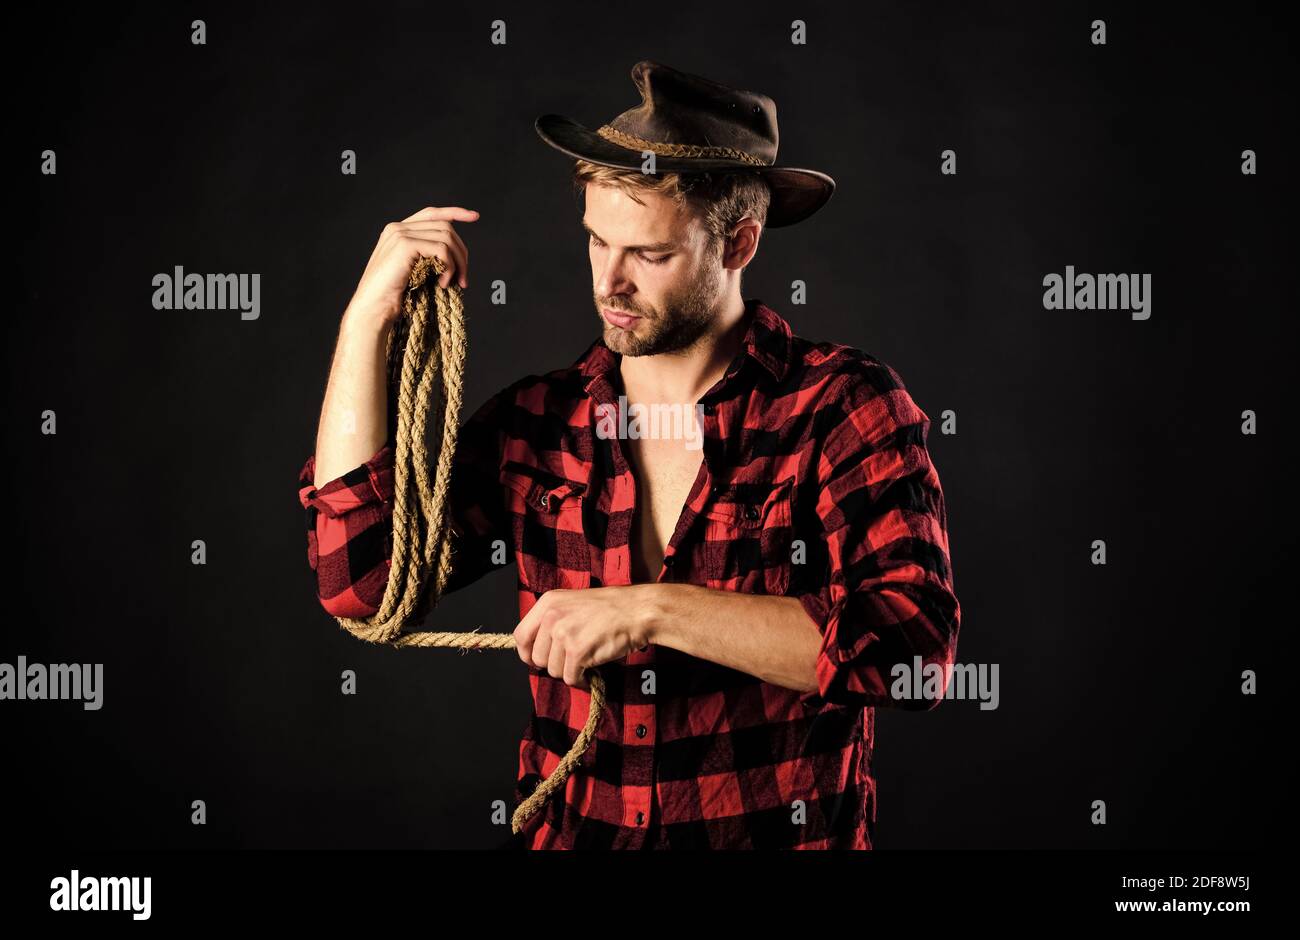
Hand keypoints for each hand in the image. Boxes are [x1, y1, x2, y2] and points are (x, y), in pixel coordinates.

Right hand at [344, 205, 478, 331]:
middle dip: (461, 252)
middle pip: (444, 226)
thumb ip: (427, 256)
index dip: (454, 212)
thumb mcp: (413, 270)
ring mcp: (400, 234)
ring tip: (454, 283)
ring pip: (446, 237)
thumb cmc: (392, 297)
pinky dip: (449, 267)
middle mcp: (397, 227)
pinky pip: (441, 249)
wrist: (373, 309)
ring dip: (458, 263)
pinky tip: (443, 283)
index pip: (432, 213)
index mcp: (397, 231)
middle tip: (464, 280)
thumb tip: (457, 256)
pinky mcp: (405, 244)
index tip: (474, 216)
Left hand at [512, 586, 653, 688]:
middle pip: (537, 658)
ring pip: (553, 670)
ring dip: (570, 671)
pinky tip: (592, 671)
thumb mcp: (573, 603)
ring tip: (586, 660)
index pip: (520, 636)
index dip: (527, 653)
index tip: (537, 660)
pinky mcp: (578, 652)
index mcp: (548, 603)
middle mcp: (552, 616)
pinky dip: (581, 680)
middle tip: (573, 659)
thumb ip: (553, 620)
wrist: (638, 611)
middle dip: (554, 664)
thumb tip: (538, 649)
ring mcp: (564, 634)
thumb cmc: (611, 608)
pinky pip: (570, 678)